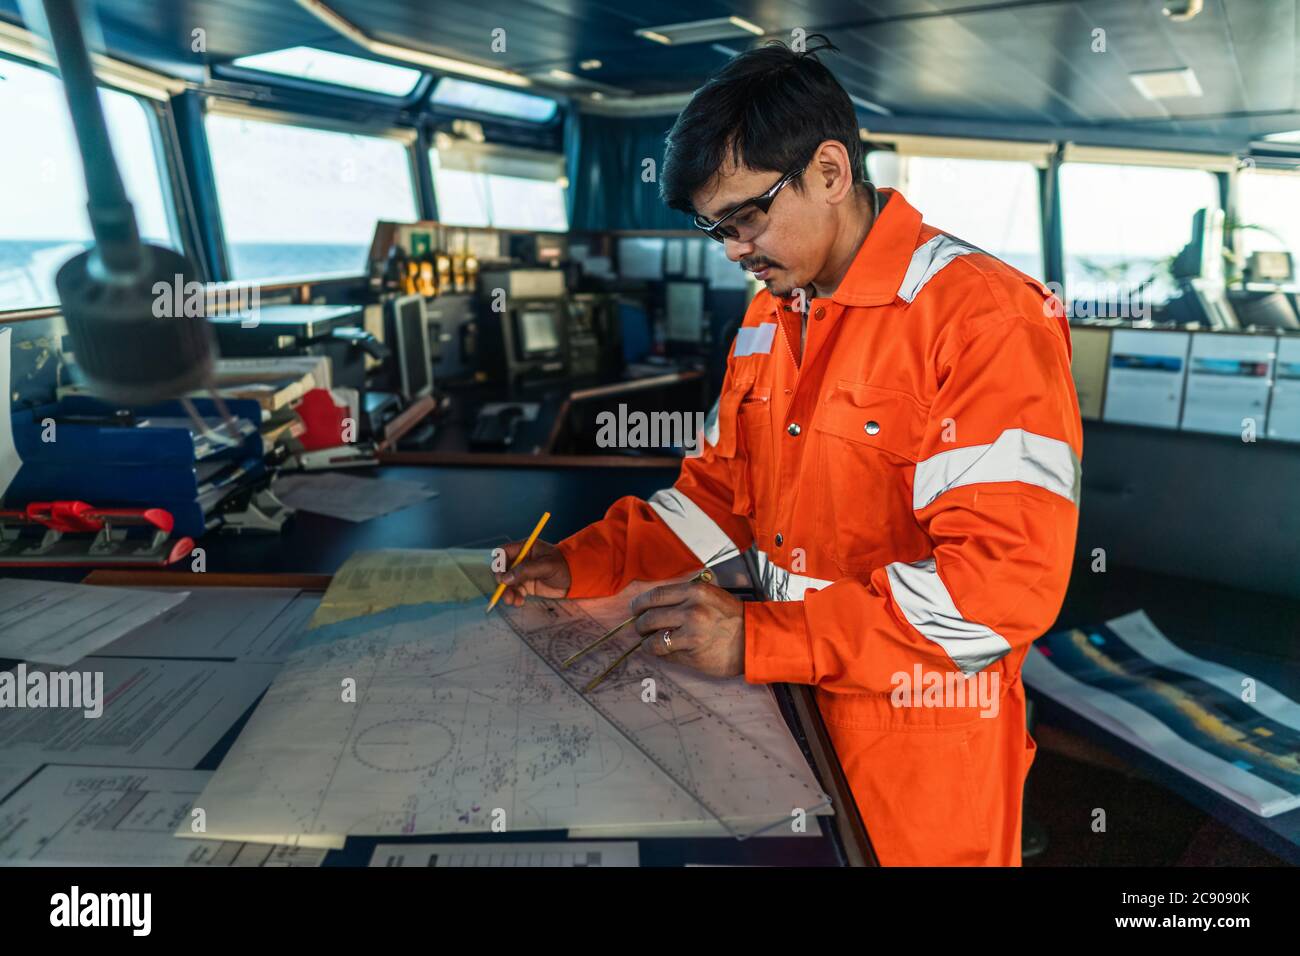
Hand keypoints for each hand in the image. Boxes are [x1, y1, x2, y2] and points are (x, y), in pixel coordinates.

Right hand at [491, 539, 570, 606]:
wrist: (575, 580)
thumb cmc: (563, 566)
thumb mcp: (546, 566)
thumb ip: (526, 570)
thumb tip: (506, 578)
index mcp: (525, 548)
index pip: (504, 552)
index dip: (499, 562)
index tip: (501, 574)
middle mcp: (520, 560)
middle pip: (502, 569)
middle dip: (501, 580)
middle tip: (504, 589)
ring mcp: (522, 574)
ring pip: (507, 582)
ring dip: (507, 592)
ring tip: (512, 600)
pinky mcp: (526, 586)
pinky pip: (514, 591)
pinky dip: (514, 597)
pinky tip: (518, 602)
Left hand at [629, 577, 744, 677]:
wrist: (753, 639)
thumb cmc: (731, 617)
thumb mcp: (710, 595)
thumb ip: (684, 596)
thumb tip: (654, 604)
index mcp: (695, 592)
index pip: (655, 595)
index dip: (640, 603)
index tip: (635, 609)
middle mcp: (692, 611)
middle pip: (649, 618)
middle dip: (640, 624)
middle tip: (640, 627)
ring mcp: (692, 635)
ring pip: (654, 640)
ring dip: (647, 643)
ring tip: (650, 642)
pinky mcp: (693, 655)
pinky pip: (667, 655)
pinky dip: (661, 654)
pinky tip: (664, 652)